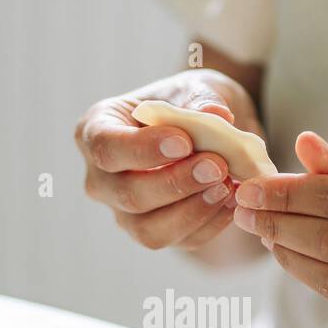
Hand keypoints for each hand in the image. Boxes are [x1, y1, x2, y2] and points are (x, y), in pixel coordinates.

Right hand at [75, 70, 264, 251]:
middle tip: (217, 166)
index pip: (106, 148)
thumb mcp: (194, 86)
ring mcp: (124, 212)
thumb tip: (217, 116)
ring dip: (192, 211)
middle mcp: (102, 179)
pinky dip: (209, 224)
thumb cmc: (187, 103)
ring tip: (227, 186)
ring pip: (149, 230)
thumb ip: (201, 100)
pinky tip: (231, 201)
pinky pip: (179, 241)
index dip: (142, 150)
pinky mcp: (155, 233)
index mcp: (96, 131)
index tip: (184, 142)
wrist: (205, 132)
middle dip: (175, 183)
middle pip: (128, 194)